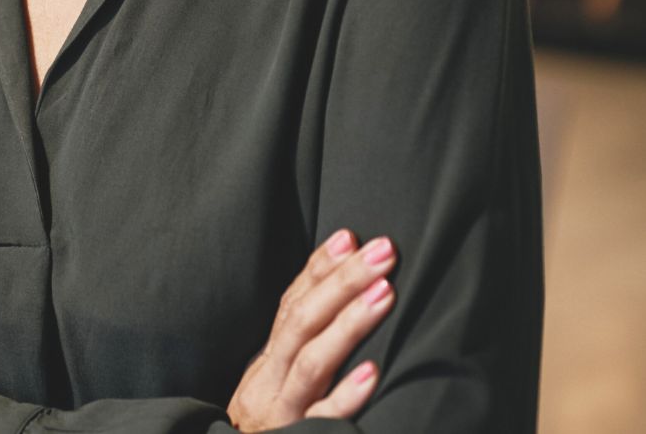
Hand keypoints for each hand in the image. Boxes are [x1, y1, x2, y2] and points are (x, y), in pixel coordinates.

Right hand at [227, 229, 396, 429]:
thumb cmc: (268, 432)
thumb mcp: (275, 387)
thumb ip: (299, 349)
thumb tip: (338, 293)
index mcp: (266, 363)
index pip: (290, 305)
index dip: (318, 269)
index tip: (350, 236)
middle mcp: (268, 382)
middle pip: (301, 322)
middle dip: (342, 281)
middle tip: (382, 250)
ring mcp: (282, 414)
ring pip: (311, 362)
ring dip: (349, 323)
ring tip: (385, 292)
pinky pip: (322, 421)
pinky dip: (346, 395)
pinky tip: (373, 372)